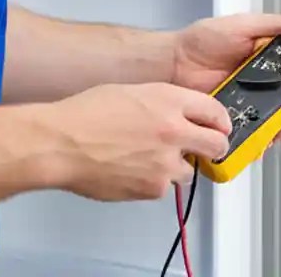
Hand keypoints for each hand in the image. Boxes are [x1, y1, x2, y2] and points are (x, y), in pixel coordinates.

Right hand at [43, 83, 231, 200]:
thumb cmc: (86, 114)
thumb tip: (181, 115)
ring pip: (188, 171)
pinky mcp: (153, 188)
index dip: (220, 121)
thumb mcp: (132, 92)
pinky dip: (152, 182)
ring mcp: (165, 163)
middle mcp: (174, 131)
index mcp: (169, 100)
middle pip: (217, 145)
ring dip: (175, 167)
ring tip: (147, 159)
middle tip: (204, 150)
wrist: (61, 143)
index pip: (215, 111)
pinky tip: (130, 170)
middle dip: (213, 148)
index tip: (220, 127)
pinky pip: (163, 188)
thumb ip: (163, 103)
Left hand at [170, 12, 280, 143]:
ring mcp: (250, 100)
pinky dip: (262, 137)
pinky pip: (255, 130)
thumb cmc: (201, 40)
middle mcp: (263, 81)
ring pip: (278, 117)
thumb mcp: (241, 25)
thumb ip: (273, 24)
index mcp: (268, 57)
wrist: (172, 63)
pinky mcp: (235, 117)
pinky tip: (264, 139)